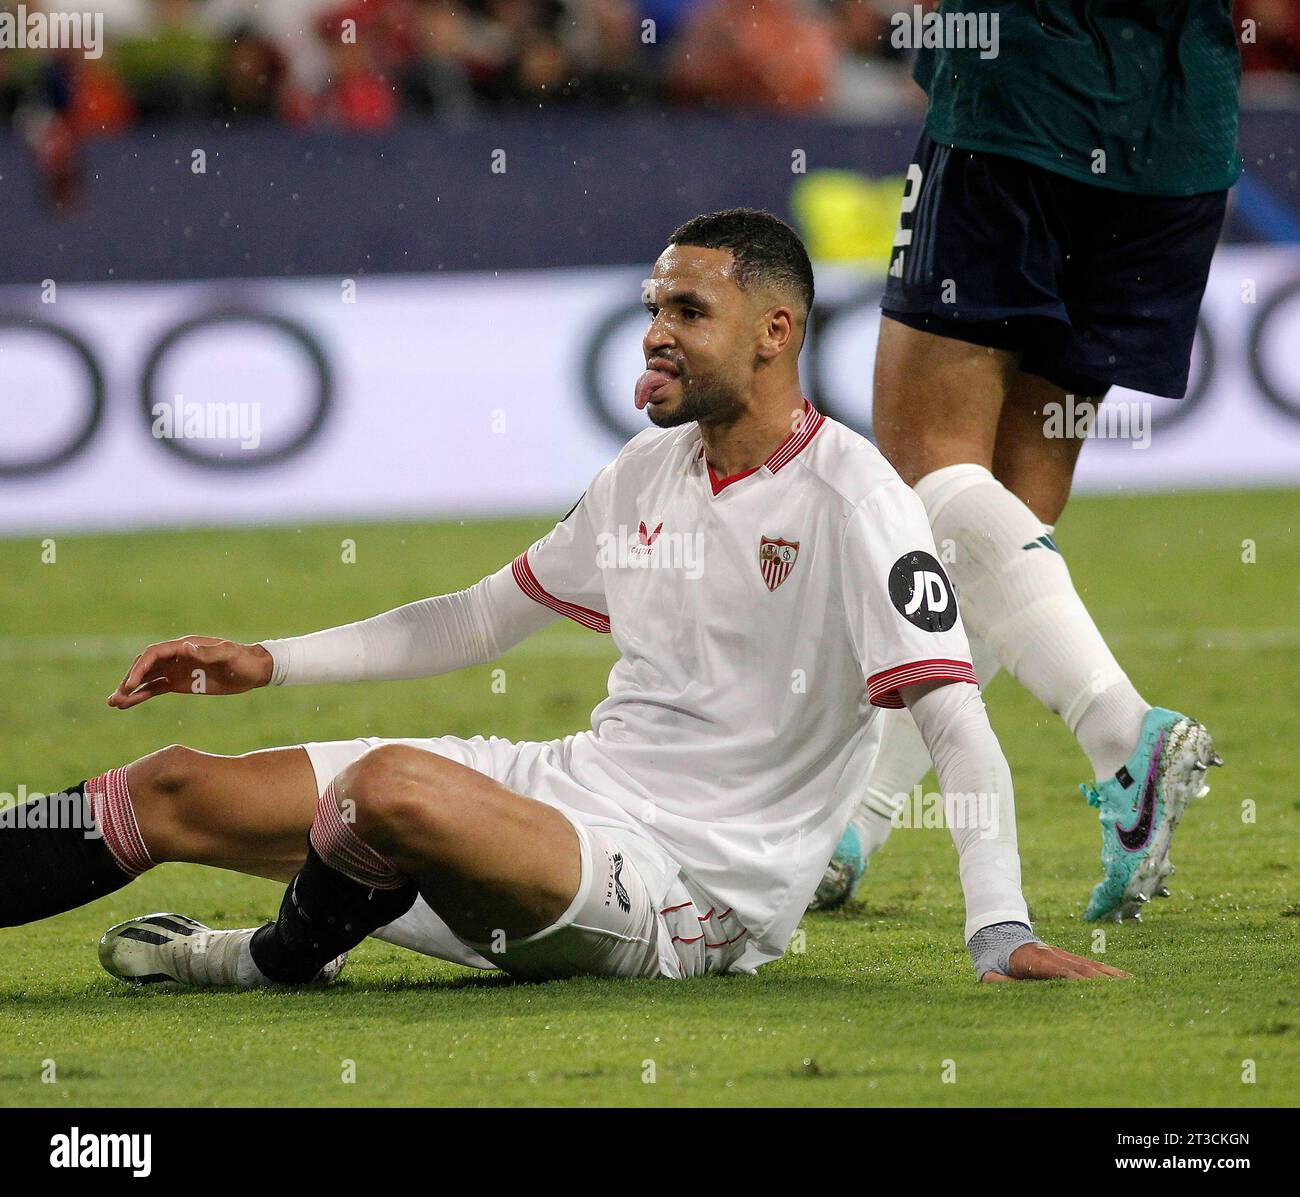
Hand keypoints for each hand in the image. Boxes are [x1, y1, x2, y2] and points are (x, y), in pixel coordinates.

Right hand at [107, 637, 272, 708]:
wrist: (254, 670)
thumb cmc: (243, 660)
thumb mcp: (229, 655)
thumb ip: (208, 652)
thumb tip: (186, 647)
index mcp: (185, 646)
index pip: (155, 654)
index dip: (141, 667)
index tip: (131, 684)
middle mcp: (177, 656)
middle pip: (145, 666)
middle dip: (130, 680)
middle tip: (117, 697)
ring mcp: (176, 670)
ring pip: (147, 679)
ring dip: (130, 690)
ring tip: (114, 703)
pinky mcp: (180, 683)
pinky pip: (156, 689)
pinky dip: (141, 695)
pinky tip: (128, 704)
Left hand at [980, 942, 1131, 981]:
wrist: (997, 933)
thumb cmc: (992, 958)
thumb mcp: (987, 971)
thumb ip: (997, 982)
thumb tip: (1010, 989)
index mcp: (1033, 959)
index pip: (1059, 970)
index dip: (1078, 978)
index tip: (1096, 989)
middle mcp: (1051, 953)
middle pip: (1081, 967)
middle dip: (1102, 980)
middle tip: (1125, 993)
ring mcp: (1061, 953)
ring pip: (1089, 964)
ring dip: (1111, 975)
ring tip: (1133, 985)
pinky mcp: (1066, 956)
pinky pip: (1090, 964)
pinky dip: (1108, 971)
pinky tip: (1125, 979)